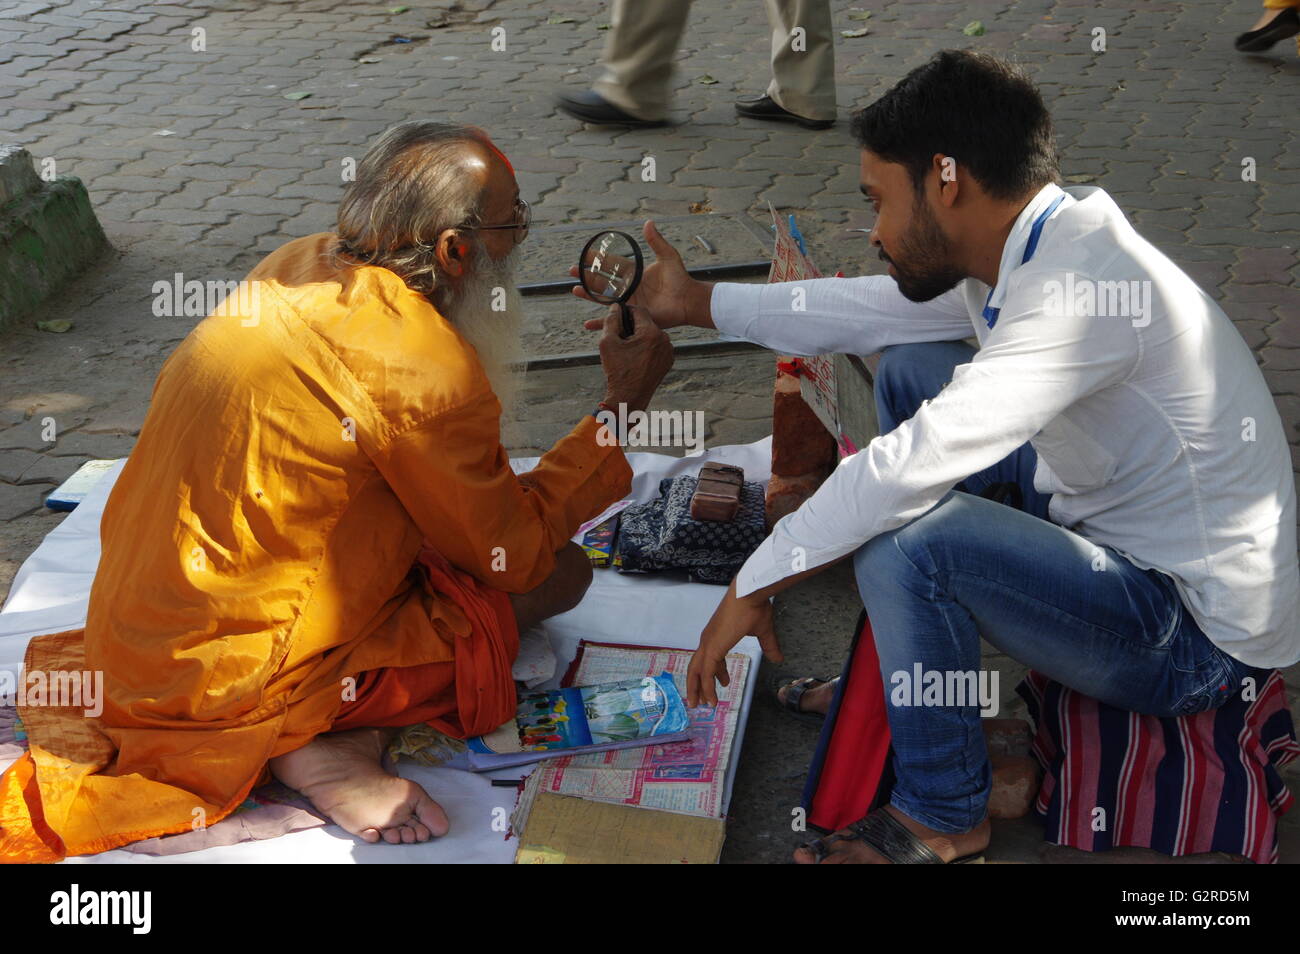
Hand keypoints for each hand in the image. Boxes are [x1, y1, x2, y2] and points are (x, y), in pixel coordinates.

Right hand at [571, 220, 707, 330]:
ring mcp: (629, 302)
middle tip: (572, 270)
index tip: (584, 254)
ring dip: (589, 295)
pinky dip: (601, 324)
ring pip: (604, 298)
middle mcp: (628, 287)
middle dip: (587, 275)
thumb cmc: (680, 279)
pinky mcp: (632, 316)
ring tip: (575, 290)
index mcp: (633, 273)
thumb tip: (648, 222)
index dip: (598, 258)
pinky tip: (588, 325)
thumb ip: (656, 242)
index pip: (611, 264)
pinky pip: (614, 321)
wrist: (687, 301)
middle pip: (603, 280)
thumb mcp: (668, 257)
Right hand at [598, 303, 673, 413]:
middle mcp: (665, 340)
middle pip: (646, 323)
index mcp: (651, 333)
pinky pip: (657, 347)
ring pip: (652, 335)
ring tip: (626, 349)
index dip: (625, 312)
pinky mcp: (668, 361)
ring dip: (640, 337)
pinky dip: (646, 348)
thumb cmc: (617, 371)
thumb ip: (611, 320)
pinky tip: (635, 357)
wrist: (629, 398)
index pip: (639, 310)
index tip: (616, 318)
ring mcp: (668, 351)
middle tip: (619, 336)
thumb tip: (616, 307)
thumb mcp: (607, 342)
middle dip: (632, 327)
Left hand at [686, 578, 781, 707]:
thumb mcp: (763, 631)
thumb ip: (769, 646)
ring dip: (697, 689)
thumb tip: (778, 659)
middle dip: (698, 684)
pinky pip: (706, 673)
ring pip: (697, 672)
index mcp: (717, 635)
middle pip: (697, 666)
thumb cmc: (754, 607)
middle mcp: (708, 639)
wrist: (749, 593)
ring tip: (699, 705)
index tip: (724, 682)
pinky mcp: (712, 648)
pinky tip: (710, 699)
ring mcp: (708, 643)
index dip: (716, 671)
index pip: (712, 657)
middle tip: (699, 700)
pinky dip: (706, 687)